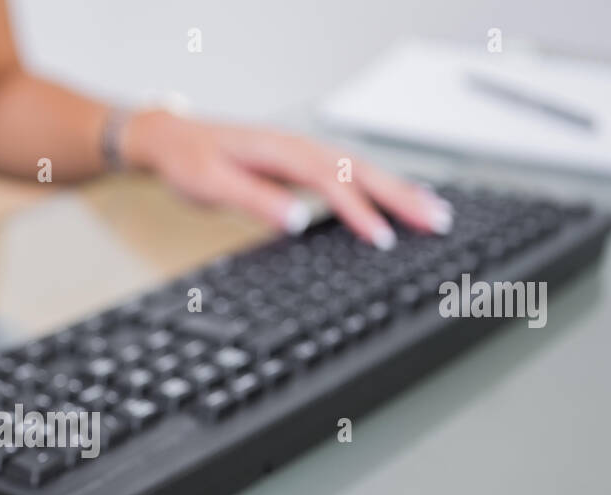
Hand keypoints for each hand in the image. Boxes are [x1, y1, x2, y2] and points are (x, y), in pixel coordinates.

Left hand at [122, 110, 452, 248]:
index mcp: (282, 150)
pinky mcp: (302, 163)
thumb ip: (253, 200)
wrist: (171, 138)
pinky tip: (398, 200)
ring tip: (435, 213)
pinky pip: (351, 173)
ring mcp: (304, 153)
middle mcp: (300, 146)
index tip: (383, 238)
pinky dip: (379, 187)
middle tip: (438, 221)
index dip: (360, 210)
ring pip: (363, 170)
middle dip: (402, 196)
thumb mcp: (211, 183)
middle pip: (362, 170)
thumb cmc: (189, 160)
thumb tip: (295, 220)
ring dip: (400, 190)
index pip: (333, 181)